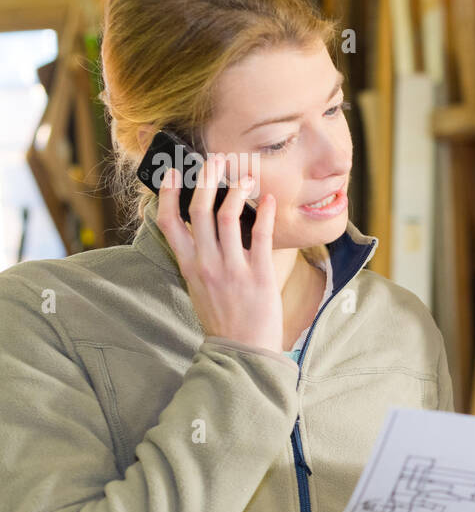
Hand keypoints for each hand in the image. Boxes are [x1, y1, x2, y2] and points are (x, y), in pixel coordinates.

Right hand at [155, 156, 282, 354]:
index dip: (168, 194)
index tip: (173, 172)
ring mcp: (232, 269)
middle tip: (215, 161)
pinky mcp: (259, 275)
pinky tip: (269, 200)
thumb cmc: (224, 319)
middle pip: (200, 212)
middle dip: (206, 181)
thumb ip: (199, 259)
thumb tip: (205, 229)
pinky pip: (262, 236)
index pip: (169, 223)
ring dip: (236, 191)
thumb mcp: (200, 288)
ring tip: (244, 177)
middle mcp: (207, 265)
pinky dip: (265, 214)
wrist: (243, 351)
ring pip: (229, 218)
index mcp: (189, 267)